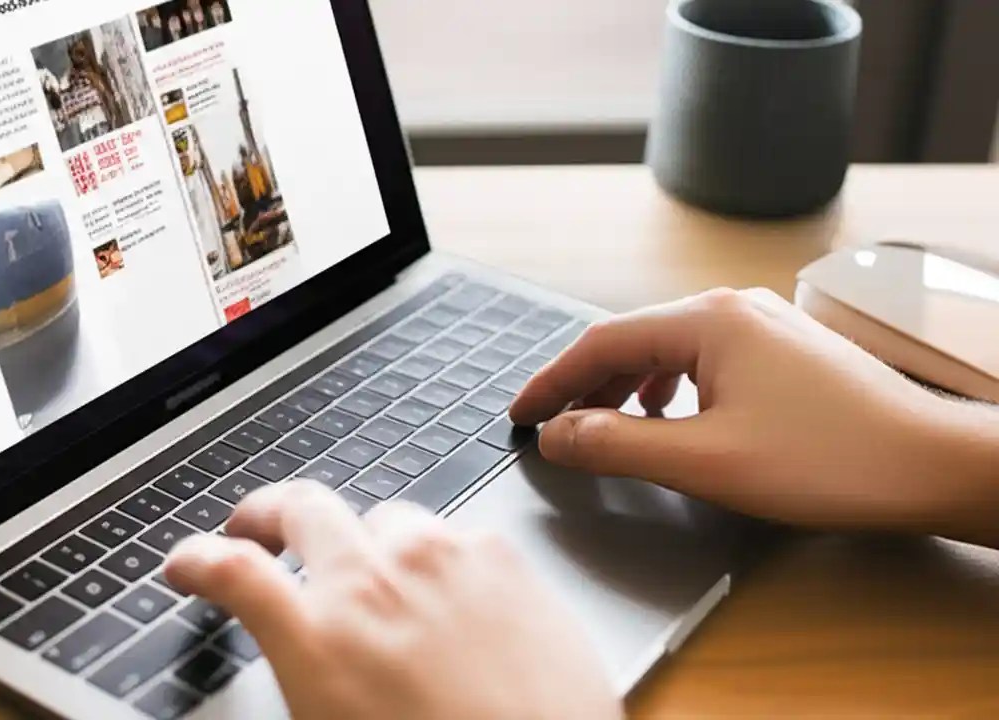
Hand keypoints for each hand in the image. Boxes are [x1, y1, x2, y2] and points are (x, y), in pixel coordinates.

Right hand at [164, 482, 620, 719]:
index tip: (187, 562)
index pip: (230, 571)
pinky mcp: (502, 556)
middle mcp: (376, 580)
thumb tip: (293, 649)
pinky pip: (451, 537)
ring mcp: (442, 557)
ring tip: (374, 577)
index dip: (195, 559)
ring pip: (382, 517)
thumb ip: (303, 667)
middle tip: (259, 530)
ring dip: (365, 541)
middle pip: (301, 507)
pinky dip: (438, 560)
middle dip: (270, 514)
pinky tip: (450, 600)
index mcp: (319, 638)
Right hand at [511, 288, 998, 546]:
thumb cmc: (829, 460)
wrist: (931, 463)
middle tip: (550, 424)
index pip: (601, 341)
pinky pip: (704, 357)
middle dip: (585, 383)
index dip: (552, 381)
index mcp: (708, 320)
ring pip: (668, 346)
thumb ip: (616, 444)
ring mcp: (764, 323)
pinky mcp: (785, 349)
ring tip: (605, 425)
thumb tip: (557, 434)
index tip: (519, 414)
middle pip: (632, 338)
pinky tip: (671, 416)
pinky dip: (669, 385)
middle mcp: (733, 307)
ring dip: (626, 385)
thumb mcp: (703, 461)